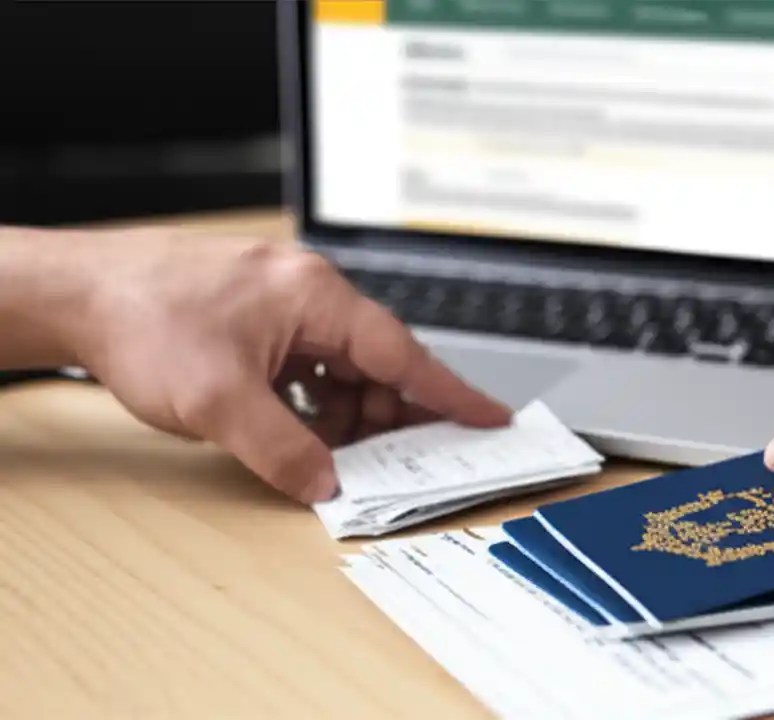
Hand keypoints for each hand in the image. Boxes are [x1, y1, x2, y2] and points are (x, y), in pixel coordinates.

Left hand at [66, 230, 509, 502]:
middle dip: (386, 416)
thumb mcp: (220, 403)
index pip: (402, 353)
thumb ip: (284, 450)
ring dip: (342, 413)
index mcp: (315, 297)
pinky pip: (307, 364)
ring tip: (329, 451)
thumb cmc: (142, 319)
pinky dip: (311, 400)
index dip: (450, 392)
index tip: (489, 417)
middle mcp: (307, 292)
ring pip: (339, 366)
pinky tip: (295, 428)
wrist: (74, 292)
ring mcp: (282, 302)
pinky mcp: (258, 315)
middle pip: (375, 363)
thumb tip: (326, 483)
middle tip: (396, 460)